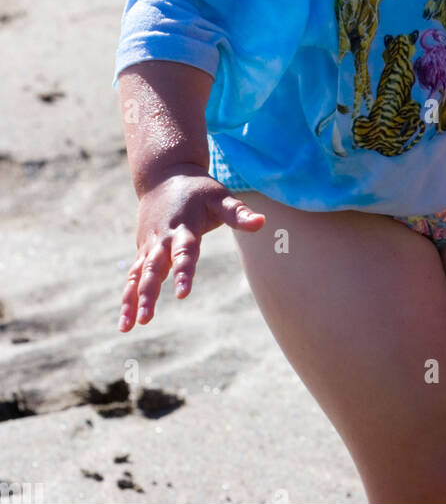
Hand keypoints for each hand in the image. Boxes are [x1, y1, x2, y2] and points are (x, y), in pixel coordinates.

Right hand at [118, 165, 264, 330]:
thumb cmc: (198, 189)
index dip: (183, 273)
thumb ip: (238, 213)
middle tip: (148, 318)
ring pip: (138, 276)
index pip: (184, 253)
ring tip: (126, 327)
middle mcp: (163, 240)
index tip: (182, 294)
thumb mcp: (220, 197)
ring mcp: (150, 246)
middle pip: (154, 269)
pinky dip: (127, 298)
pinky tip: (125, 323)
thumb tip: (262, 222)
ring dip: (132, 301)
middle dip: (149, 294)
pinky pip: (132, 276)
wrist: (164, 175)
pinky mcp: (142, 251)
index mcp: (183, 228)